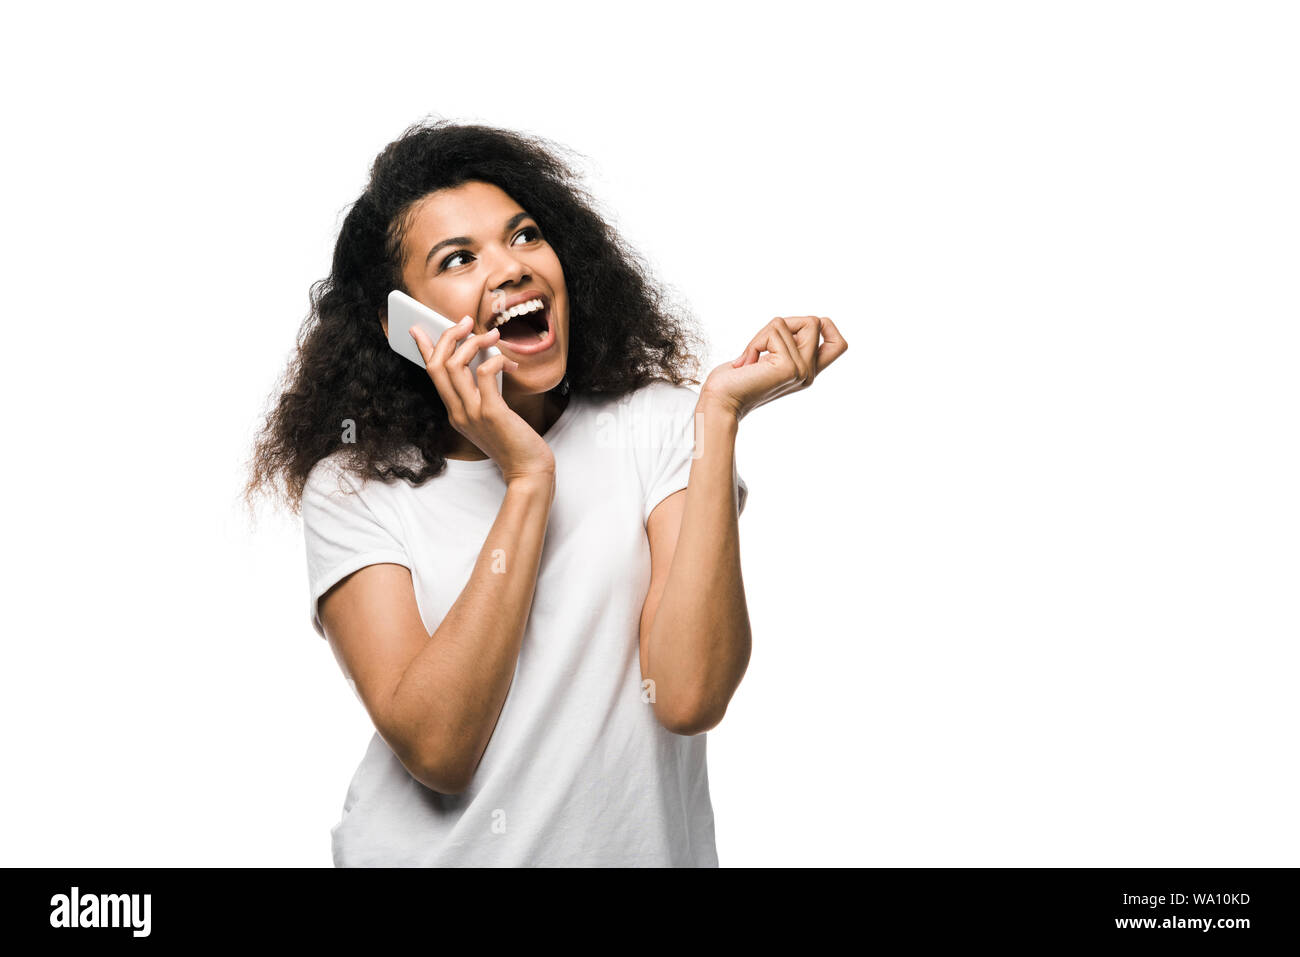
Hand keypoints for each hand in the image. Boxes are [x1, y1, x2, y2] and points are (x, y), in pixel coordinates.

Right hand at [410, 318, 556, 481]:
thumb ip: (482, 393)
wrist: (528, 471)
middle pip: (437, 365)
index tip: (419, 329)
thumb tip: (484, 360)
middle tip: (465, 322)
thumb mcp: (490, 416)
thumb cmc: (514, 442)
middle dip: (448, 336)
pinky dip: (495, 360)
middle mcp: (457, 412)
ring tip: (492, 335)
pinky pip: (484, 373)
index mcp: (454, 413)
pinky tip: (509, 362)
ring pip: (455, 365)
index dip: (424, 349)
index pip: (431, 375)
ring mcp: (472, 413)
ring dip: (473, 342)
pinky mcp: (491, 412)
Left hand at [700, 316, 846, 420]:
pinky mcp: (789, 368)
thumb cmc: (734, 381)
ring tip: (752, 358)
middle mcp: (809, 374)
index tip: (792, 335)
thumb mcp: (767, 358)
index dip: (824, 327)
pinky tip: (748, 363)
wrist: (719, 403)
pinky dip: (755, 342)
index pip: (840, 344)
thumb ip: (785, 345)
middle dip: (786, 323)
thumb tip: (791, 323)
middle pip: (817, 322)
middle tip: (764, 345)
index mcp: (807, 372)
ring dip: (762, 334)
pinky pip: (775, 330)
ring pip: (789, 323)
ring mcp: (802, 371)